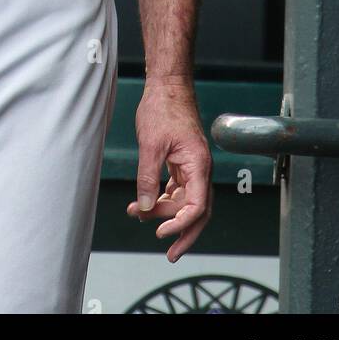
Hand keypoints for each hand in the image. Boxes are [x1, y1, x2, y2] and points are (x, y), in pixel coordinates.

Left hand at [127, 77, 213, 262]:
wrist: (167, 85)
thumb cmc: (162, 108)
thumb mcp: (150, 144)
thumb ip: (147, 178)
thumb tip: (145, 208)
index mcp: (198, 165)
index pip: (197, 205)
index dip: (180, 224)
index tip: (160, 233)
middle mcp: (200, 169)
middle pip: (197, 210)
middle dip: (183, 233)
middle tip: (169, 253)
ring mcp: (192, 166)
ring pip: (184, 201)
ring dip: (165, 213)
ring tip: (138, 216)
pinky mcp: (182, 163)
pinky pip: (177, 190)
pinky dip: (163, 199)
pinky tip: (146, 204)